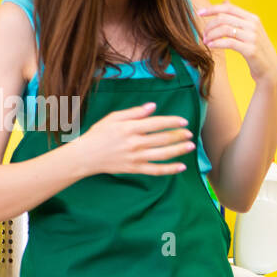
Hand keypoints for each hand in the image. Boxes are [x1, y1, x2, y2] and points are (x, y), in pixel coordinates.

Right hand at [72, 101, 193, 176]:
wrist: (86, 156)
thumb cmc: (99, 134)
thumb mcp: (113, 118)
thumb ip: (134, 112)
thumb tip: (152, 107)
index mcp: (129, 128)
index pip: (156, 123)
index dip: (172, 122)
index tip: (184, 121)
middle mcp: (134, 143)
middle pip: (162, 139)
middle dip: (179, 136)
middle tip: (190, 134)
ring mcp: (135, 157)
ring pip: (162, 154)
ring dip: (179, 150)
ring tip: (190, 146)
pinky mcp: (135, 169)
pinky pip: (156, 170)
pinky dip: (170, 170)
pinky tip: (182, 167)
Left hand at [196, 0, 276, 85]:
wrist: (270, 69)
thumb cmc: (257, 50)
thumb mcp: (249, 30)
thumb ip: (237, 17)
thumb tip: (225, 1)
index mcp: (252, 18)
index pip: (228, 8)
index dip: (212, 9)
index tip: (199, 13)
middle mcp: (253, 25)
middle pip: (224, 18)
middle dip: (210, 25)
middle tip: (203, 34)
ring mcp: (253, 37)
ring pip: (224, 29)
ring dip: (211, 35)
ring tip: (206, 41)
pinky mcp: (251, 50)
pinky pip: (228, 43)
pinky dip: (216, 43)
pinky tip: (210, 46)